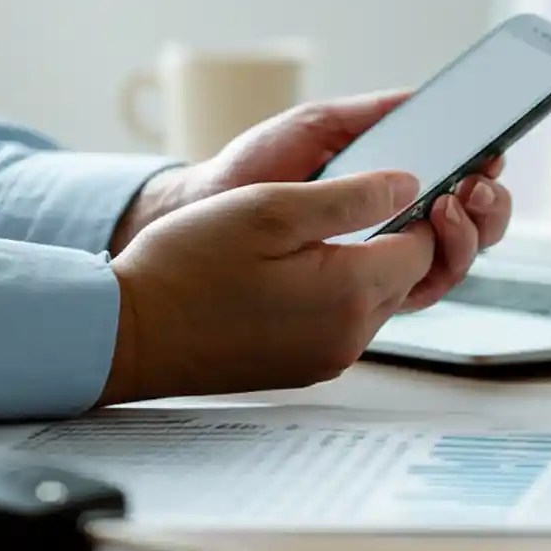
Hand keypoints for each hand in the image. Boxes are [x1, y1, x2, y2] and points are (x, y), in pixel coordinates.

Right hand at [99, 170, 433, 403]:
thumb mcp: (270, 207)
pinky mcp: (304, 368)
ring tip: (328, 229)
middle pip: (407, 277)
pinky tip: (303, 266)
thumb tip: (408, 187)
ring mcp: (327, 358)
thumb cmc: (187, 265)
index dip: (421, 210)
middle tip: (369, 198)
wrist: (127, 333)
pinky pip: (345, 322)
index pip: (424, 247)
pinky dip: (340, 291)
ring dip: (367, 264)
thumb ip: (351, 197)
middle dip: (400, 237)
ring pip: (377, 300)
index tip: (401, 182)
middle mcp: (349, 337)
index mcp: (350, 293)